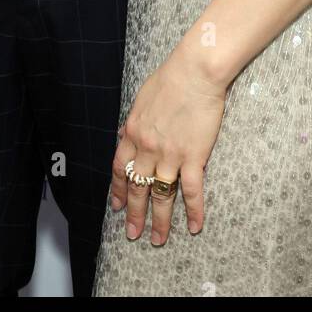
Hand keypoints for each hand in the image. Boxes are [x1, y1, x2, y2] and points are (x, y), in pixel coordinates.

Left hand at [109, 41, 227, 246]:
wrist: (194, 71)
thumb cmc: (171, 77)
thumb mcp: (142, 98)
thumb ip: (135, 120)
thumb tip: (126, 132)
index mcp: (132, 131)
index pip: (120, 167)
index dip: (117, 189)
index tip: (115, 206)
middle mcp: (147, 147)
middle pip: (137, 187)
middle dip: (133, 213)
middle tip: (132, 233)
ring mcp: (169, 154)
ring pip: (161, 195)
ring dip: (160, 220)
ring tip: (158, 240)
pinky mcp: (193, 156)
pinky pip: (191, 190)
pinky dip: (194, 211)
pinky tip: (195, 227)